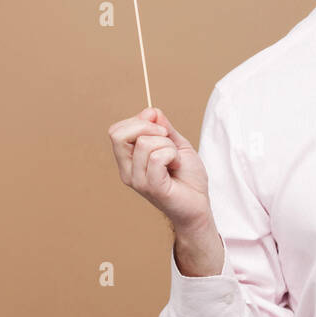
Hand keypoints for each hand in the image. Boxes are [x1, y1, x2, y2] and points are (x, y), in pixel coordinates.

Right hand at [107, 107, 211, 231]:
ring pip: (145, 143)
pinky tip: (176, 166)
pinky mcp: (151, 186)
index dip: (139, 121)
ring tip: (175, 159)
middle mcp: (127, 170)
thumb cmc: (187, 177)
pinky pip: (157, 157)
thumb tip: (151, 111)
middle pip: (118, 134)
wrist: (199, 205)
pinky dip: (173, 155)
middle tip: (166, 137)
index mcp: (128, 160)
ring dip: (167, 145)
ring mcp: (137, 180)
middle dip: (147, 126)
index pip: (116, 131)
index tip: (160, 127)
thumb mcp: (176, 144)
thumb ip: (164, 128)